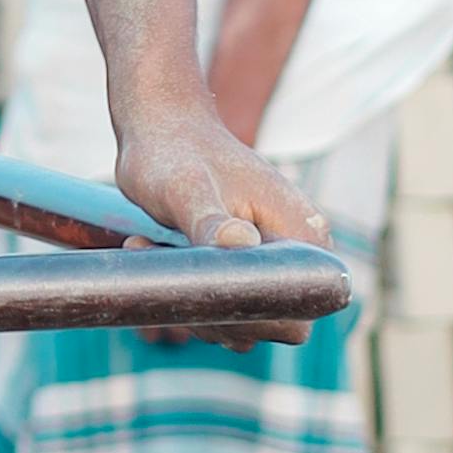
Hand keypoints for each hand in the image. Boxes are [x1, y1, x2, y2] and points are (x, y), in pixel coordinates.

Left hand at [109, 98, 332, 346]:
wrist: (160, 129)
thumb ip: (209, 220)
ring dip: (193, 299)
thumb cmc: (174, 152)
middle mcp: (293, 253)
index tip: (205, 290)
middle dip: (215, 309)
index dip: (254, 316)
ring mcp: (266, 262)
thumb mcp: (185, 188)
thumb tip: (240, 244)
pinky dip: (186, 290)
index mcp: (302, 234)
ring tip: (151, 249)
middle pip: (270, 322)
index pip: (300, 309)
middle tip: (168, 269)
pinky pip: (220, 303)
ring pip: (241, 319)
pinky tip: (150, 251)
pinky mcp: (239, 267)